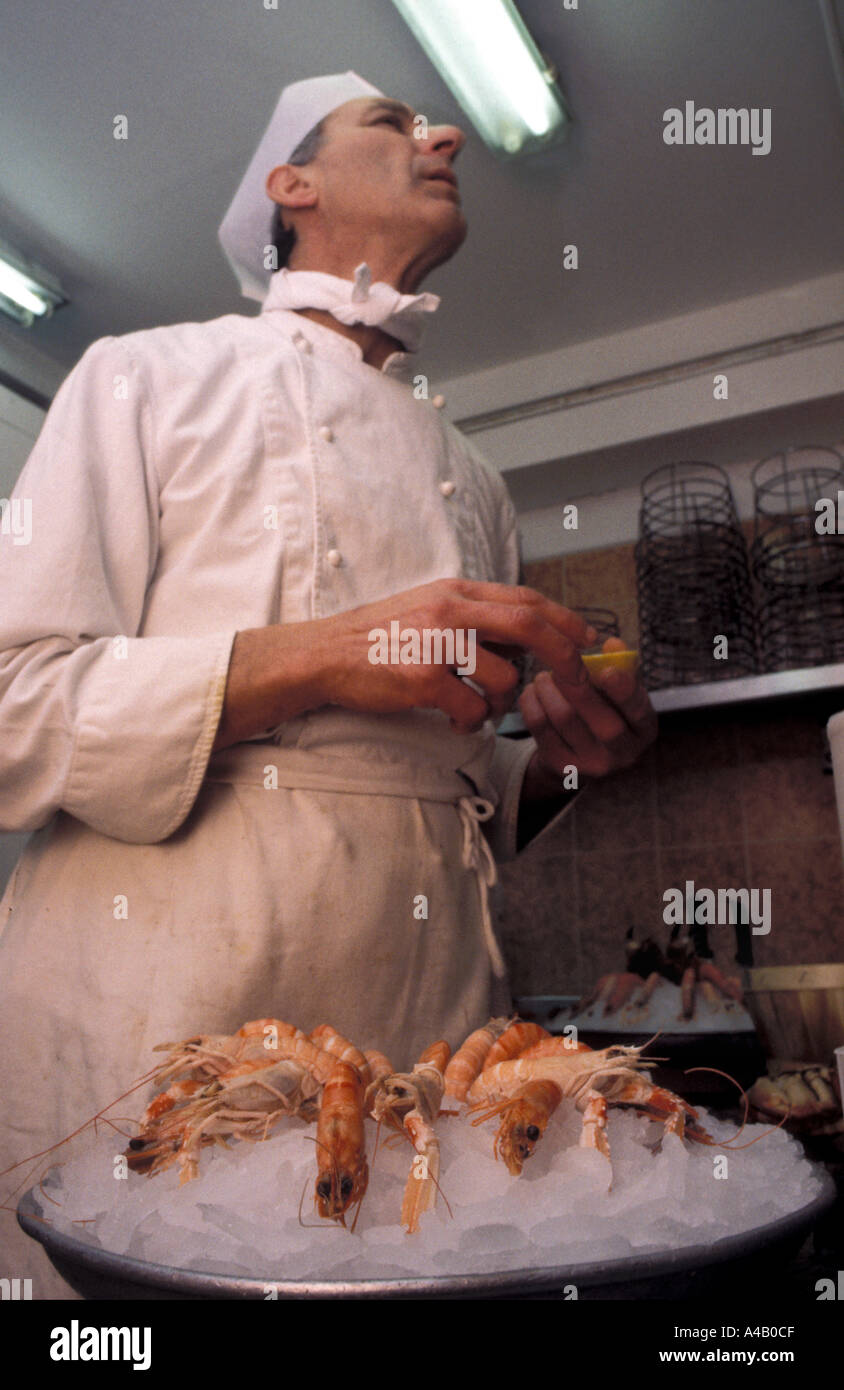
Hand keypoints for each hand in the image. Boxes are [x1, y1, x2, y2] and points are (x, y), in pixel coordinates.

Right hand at [315, 578, 596, 732]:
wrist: (325, 654)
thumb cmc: (379, 637)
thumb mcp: (429, 608)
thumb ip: (472, 616)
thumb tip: (522, 636)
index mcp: (457, 591)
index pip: (527, 598)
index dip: (566, 619)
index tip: (589, 640)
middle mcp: (450, 610)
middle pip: (529, 626)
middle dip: (563, 655)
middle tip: (576, 680)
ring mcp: (436, 643)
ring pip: (504, 675)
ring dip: (506, 701)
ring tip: (484, 708)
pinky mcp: (422, 677)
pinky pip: (471, 706)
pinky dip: (471, 720)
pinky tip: (453, 718)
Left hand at [519, 637, 657, 797]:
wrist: (578, 759)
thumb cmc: (604, 713)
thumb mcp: (618, 693)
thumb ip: (620, 666)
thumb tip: (613, 643)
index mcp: (644, 730)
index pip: (639, 711)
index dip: (624, 691)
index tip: (606, 671)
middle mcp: (623, 753)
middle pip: (600, 719)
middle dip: (576, 684)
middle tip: (560, 662)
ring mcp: (590, 765)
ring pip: (565, 717)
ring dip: (550, 688)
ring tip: (544, 676)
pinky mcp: (560, 765)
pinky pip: (540, 725)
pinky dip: (533, 701)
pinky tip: (534, 691)